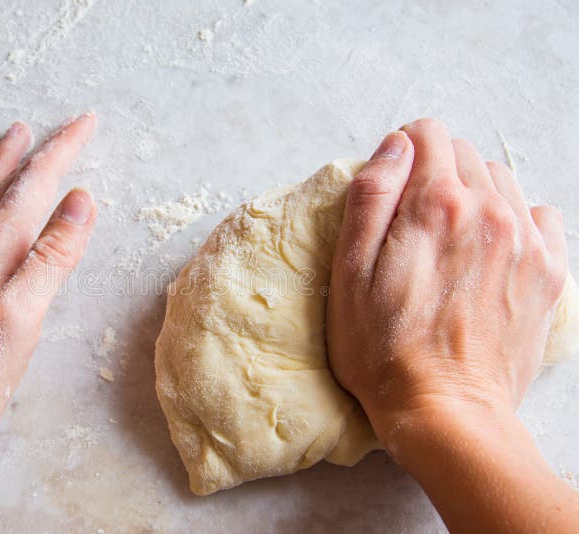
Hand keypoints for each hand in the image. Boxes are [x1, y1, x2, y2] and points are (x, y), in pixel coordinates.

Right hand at [326, 118, 567, 445]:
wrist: (446, 413)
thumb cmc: (383, 350)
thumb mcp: (348, 273)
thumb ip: (370, 197)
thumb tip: (394, 145)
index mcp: (436, 206)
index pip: (428, 134)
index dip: (401, 151)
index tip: (390, 185)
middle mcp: (490, 212)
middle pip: (465, 154)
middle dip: (434, 172)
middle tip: (411, 222)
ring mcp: (526, 242)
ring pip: (500, 180)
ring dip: (473, 194)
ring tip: (448, 239)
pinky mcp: (548, 273)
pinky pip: (538, 215)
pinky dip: (512, 219)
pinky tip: (488, 251)